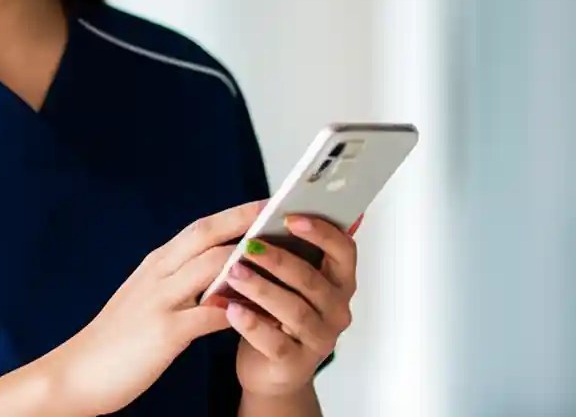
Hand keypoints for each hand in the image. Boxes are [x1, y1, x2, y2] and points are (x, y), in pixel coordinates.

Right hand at [49, 200, 264, 415]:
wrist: (76, 372)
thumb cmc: (115, 340)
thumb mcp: (145, 300)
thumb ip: (175, 283)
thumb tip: (215, 273)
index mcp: (155, 265)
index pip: (200, 228)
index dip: (235, 214)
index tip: (266, 205)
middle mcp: (157, 274)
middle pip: (207, 235)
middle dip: (247, 222)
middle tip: (284, 214)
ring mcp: (160, 300)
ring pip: (212, 266)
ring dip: (250, 262)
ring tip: (285, 260)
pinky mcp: (164, 331)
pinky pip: (212, 315)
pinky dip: (240, 312)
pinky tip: (263, 315)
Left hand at [225, 215, 359, 397]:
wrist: (269, 369)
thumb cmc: (278, 314)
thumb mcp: (288, 280)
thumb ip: (289, 249)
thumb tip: (274, 206)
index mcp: (340, 282)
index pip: (344, 250)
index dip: (321, 232)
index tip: (289, 217)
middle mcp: (337, 310)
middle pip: (313, 280)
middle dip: (279, 259)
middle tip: (248, 245)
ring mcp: (320, 339)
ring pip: (294, 310)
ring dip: (261, 288)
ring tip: (233, 273)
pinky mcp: (296, 363)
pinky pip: (275, 342)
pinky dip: (252, 324)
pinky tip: (231, 309)